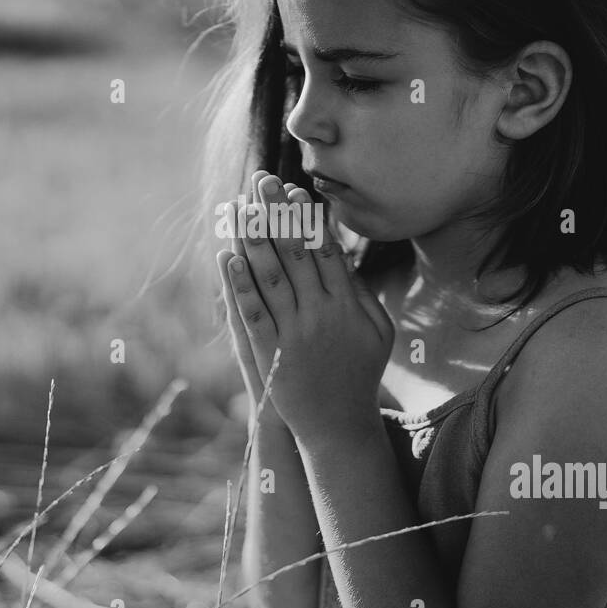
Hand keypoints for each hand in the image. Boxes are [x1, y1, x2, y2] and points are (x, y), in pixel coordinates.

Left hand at [215, 170, 394, 445]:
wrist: (338, 425)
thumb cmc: (360, 373)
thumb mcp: (377, 332)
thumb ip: (361, 292)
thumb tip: (341, 252)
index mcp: (348, 305)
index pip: (326, 251)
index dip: (308, 219)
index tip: (295, 191)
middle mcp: (321, 314)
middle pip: (295, 254)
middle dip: (277, 215)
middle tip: (262, 182)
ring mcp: (293, 334)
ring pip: (270, 277)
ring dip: (253, 239)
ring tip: (240, 208)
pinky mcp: (271, 354)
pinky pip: (253, 313)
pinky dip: (240, 285)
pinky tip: (228, 257)